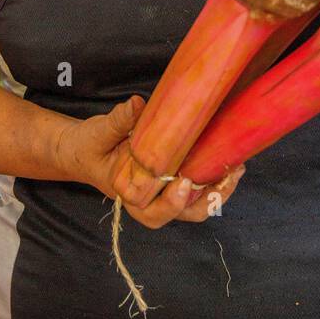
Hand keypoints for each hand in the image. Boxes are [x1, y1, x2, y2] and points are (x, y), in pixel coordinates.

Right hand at [64, 95, 244, 229]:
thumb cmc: (89, 146)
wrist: (83, 150)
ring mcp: (163, 192)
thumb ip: (117, 122)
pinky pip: (197, 188)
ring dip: (217, 192)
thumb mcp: (98, 132)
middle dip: (207, 200)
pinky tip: (228, 161)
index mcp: (128, 195)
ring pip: (195, 205)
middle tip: (226, 178)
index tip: (183, 181)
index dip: (170, 203)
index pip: (151, 211)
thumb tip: (136, 104)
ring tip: (236, 170)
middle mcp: (148, 199)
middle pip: (181, 214)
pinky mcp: (172, 179)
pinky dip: (214, 179)